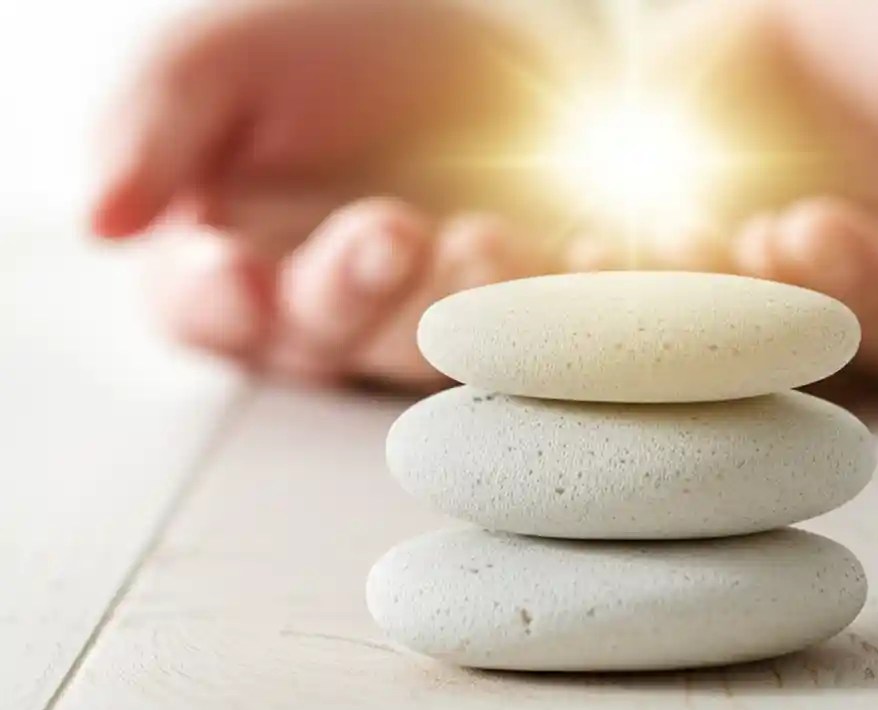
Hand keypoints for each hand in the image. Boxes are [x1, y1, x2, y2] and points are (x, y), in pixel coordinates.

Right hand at [91, 0, 558, 386]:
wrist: (455, 24)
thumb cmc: (321, 46)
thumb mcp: (217, 63)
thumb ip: (152, 130)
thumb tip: (104, 218)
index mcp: (236, 264)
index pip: (208, 307)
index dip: (223, 299)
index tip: (240, 274)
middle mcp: (335, 310)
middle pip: (336, 332)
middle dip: (361, 288)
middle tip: (389, 230)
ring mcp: (438, 312)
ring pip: (447, 335)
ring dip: (471, 295)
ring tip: (490, 236)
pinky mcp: (531, 298)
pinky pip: (560, 318)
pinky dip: (583, 290)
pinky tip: (599, 251)